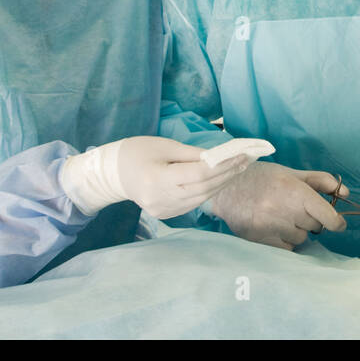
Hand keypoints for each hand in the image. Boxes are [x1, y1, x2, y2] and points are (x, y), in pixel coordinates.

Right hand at [117, 137, 250, 218]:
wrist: (113, 175)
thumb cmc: (137, 153)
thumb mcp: (164, 146)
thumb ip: (192, 154)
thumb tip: (218, 157)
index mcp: (158, 179)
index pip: (199, 174)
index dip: (223, 165)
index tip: (240, 155)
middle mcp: (162, 199)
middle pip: (203, 188)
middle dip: (227, 174)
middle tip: (245, 161)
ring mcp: (164, 210)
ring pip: (201, 198)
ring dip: (221, 184)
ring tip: (237, 169)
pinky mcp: (166, 214)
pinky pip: (193, 203)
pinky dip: (208, 191)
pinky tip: (220, 180)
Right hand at [202, 162, 347, 249]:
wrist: (226, 188)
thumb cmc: (262, 178)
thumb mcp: (291, 173)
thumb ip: (320, 181)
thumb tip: (345, 192)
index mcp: (294, 191)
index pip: (326, 215)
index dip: (336, 221)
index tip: (339, 223)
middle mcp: (284, 211)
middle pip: (314, 226)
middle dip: (311, 220)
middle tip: (295, 209)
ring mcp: (271, 228)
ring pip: (300, 239)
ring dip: (296, 231)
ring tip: (280, 217)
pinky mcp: (260, 241)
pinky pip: (286, 249)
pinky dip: (284, 241)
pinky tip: (272, 227)